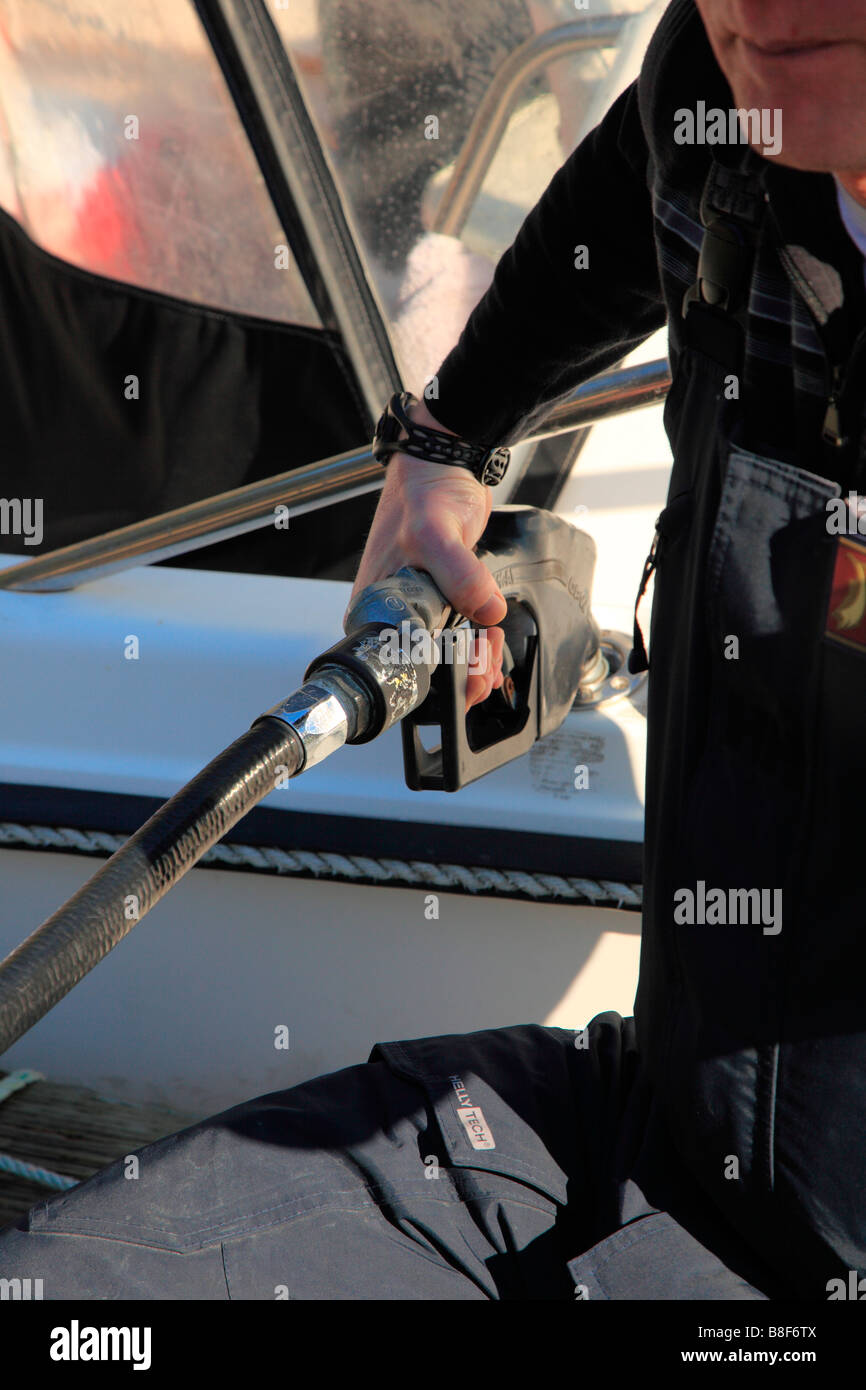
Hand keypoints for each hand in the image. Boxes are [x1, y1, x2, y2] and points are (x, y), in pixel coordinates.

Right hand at [347, 398, 506, 709]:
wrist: (450, 462)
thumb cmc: (424, 490)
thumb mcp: (434, 532)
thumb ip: (459, 573)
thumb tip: (485, 610)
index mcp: (373, 604)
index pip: (396, 664)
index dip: (435, 679)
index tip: (468, 673)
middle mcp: (390, 610)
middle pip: (422, 665)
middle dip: (460, 673)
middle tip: (486, 659)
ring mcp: (418, 604)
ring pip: (443, 653)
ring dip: (473, 659)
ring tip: (492, 644)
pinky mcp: (442, 597)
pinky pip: (459, 632)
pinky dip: (478, 640)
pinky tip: (491, 633)